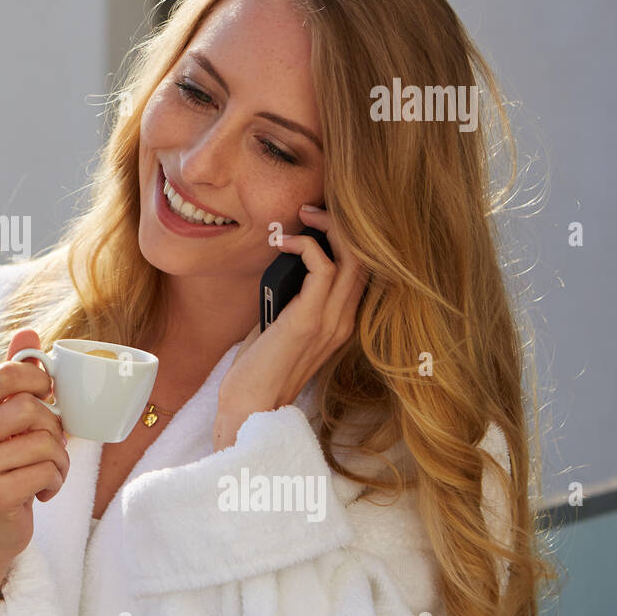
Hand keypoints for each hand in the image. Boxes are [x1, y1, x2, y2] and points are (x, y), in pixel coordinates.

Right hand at [0, 328, 69, 566]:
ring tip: (48, 471)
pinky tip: (41, 491)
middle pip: (27, 408)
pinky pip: (45, 473)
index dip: (38, 381)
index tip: (46, 398)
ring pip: (42, 443)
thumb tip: (28, 331)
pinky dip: (56, 482)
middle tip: (50, 444)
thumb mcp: (10, 418)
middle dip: (53, 427)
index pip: (5, 374)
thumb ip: (16, 376)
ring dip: (59, 460)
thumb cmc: (7, 464)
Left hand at [213, 204, 368, 451]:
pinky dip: (306, 246)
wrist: (250, 406)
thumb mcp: (281, 323)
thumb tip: (284, 262)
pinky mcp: (309, 321)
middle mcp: (345, 319)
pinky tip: (285, 243)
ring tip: (302, 216)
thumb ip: (292, 297)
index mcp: (341, 320)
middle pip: (366, 256)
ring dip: (329, 228)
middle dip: (342, 223)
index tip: (317, 218)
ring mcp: (331, 321)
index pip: (363, 267)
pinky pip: (323, 268)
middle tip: (310, 209)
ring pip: (353, 257)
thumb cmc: (259, 366)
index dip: (347, 237)